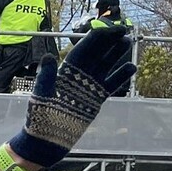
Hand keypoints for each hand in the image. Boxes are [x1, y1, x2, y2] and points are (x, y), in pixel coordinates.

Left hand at [6, 25, 135, 169]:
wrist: (45, 142)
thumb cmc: (39, 119)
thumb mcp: (42, 95)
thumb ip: (47, 76)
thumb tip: (48, 56)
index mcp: (64, 72)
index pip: (83, 49)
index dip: (97, 37)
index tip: (111, 29)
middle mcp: (77, 77)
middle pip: (96, 54)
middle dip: (109, 41)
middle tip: (124, 31)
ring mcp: (87, 88)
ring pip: (104, 66)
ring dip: (116, 54)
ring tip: (128, 43)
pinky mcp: (95, 100)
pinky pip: (110, 84)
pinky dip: (120, 76)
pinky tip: (132, 67)